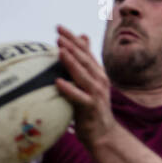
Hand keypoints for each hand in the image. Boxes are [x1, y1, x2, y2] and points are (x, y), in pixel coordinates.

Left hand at [54, 24, 117, 150]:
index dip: (72, 39)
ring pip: (83, 75)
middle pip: (84, 59)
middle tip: (58, 34)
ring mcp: (96, 94)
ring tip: (60, 50)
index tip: (59, 28)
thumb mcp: (88, 83)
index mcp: (97, 73)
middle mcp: (99, 80)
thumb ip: (84, 63)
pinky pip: (79, 97)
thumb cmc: (90, 108)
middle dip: (71, 45)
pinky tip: (58, 82)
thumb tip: (82, 38)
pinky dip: (69, 89)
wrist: (103, 134)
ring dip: (71, 62)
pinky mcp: (91, 108)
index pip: (84, 51)